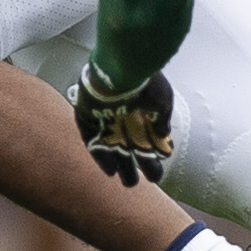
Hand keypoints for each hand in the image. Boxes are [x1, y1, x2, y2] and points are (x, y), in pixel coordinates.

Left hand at [68, 64, 173, 186]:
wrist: (119, 67)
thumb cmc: (144, 82)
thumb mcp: (162, 100)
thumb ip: (162, 120)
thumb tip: (163, 136)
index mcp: (141, 110)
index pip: (146, 138)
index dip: (151, 156)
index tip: (156, 171)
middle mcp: (122, 115)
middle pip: (128, 147)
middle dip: (135, 165)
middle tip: (139, 183)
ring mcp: (104, 117)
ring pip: (111, 147)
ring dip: (120, 165)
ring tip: (128, 183)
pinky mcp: (87, 116)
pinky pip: (92, 141)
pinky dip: (101, 157)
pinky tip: (110, 172)